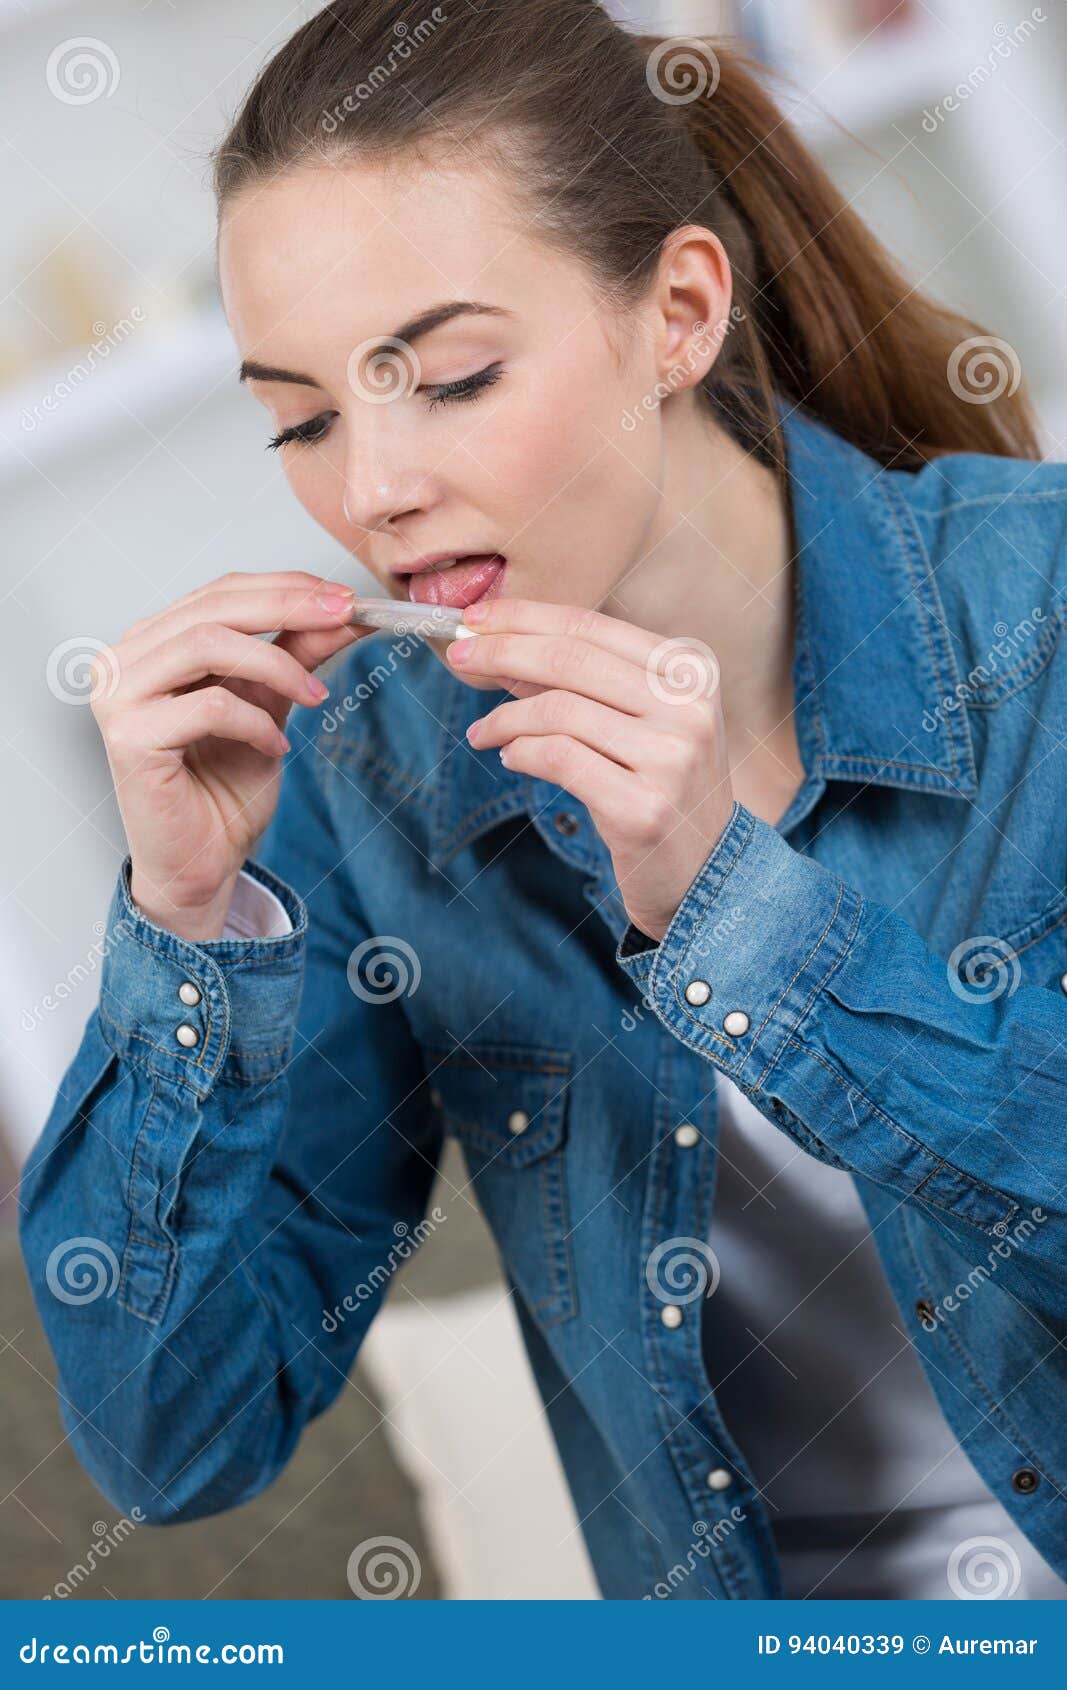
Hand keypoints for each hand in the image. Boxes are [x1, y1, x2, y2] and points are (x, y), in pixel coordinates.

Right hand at [91, 570, 374, 940]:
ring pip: (207, 645)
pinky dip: (255, 721)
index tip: (343, 597)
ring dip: (276, 665)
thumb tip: (343, 611)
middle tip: (344, 615)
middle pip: (212, 608)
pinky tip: (277, 744)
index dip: (284, 586)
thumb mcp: (270, 705)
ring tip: (317, 696)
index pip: (219, 592)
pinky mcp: (129, 737)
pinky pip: (208, 706)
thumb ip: (295, 655)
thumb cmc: (222, 787)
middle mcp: (122, 660)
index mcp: (150, 643)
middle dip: (288, 606)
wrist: (200, 862)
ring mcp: (117, 696)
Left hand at [451, 597, 734, 943]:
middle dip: (502, 652)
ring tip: (483, 733)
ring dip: (505, 719)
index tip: (475, 621)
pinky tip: (510, 758)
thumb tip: (498, 644)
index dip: (524, 617)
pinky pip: (558, 759)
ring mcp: (671, 758)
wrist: (707, 871)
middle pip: (571, 660)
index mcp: (691, 671)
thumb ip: (576, 682)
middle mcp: (689, 708)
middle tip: (459, 658)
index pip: (591, 626)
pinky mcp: (644, 808)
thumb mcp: (636, 720)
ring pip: (559, 710)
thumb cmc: (662, 786)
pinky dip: (520, 753)